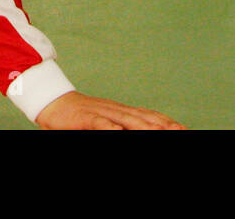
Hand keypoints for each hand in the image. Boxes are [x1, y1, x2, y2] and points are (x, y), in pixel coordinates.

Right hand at [35, 91, 185, 129]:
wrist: (51, 101)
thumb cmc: (78, 117)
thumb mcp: (102, 122)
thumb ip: (117, 127)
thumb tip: (127, 131)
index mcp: (120, 111)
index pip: (148, 115)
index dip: (166, 121)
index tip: (183, 128)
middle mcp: (114, 110)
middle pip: (143, 117)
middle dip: (163, 125)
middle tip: (181, 131)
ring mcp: (101, 112)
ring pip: (127, 120)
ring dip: (145, 127)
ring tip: (160, 133)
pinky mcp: (85, 117)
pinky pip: (100, 123)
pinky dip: (111, 128)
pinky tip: (119, 133)